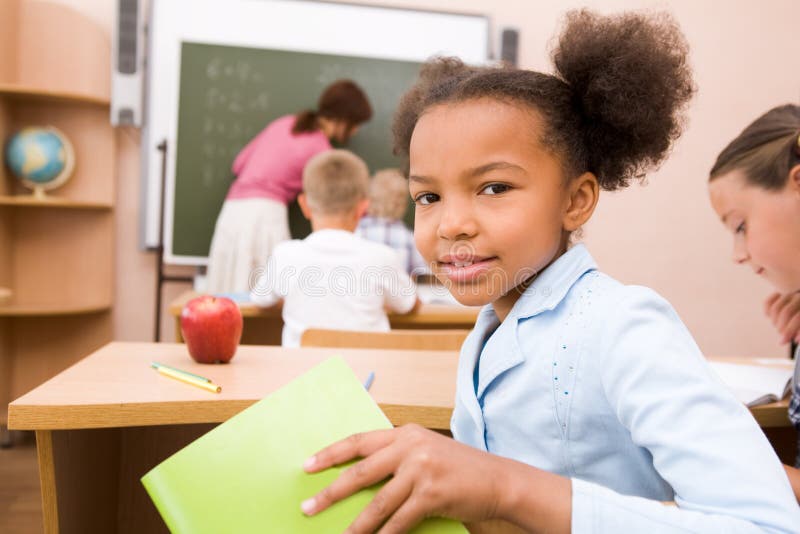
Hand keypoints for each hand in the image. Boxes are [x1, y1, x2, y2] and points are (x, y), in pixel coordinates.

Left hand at [301, 424, 513, 532]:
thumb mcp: (427, 452)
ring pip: (377, 503)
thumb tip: (359, 479)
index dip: (330, 454)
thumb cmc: (461, 469)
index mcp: (406, 434)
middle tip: (308, 507)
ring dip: (355, 525)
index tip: (307, 466)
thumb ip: (398, 459)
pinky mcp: (431, 494)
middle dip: (330, 492)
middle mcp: (411, 447)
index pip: (359, 441)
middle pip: (360, 472)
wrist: (499, 480)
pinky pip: (399, 521)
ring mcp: (421, 470)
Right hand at [764, 292, 799, 344]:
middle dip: (782, 328)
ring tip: (780, 328)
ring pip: (775, 309)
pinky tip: (772, 318)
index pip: (797, 318)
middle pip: (785, 312)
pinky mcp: (778, 293)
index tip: (784, 342)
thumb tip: (796, 340)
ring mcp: (787, 293)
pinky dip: (767, 313)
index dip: (789, 331)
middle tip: (784, 337)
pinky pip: (767, 303)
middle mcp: (798, 297)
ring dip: (775, 322)